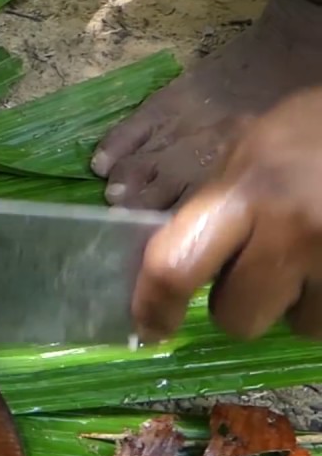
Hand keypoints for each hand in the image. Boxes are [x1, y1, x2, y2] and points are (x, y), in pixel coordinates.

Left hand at [132, 87, 321, 340]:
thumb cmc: (320, 128)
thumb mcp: (254, 146)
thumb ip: (214, 204)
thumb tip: (168, 265)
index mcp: (245, 191)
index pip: (174, 267)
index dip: (154, 307)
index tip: (149, 327)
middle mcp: (291, 231)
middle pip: (237, 318)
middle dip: (241, 305)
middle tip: (259, 270)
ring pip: (298, 327)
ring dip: (298, 305)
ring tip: (313, 257)